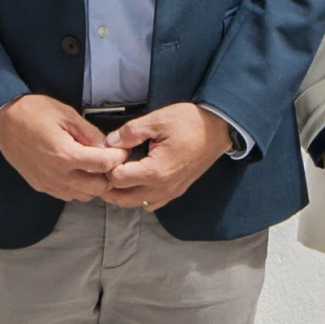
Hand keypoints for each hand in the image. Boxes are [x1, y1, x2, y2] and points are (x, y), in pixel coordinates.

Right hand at [0, 94, 128, 201]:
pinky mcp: (40, 186)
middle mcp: (57, 175)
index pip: (104, 165)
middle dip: (108, 175)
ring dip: (93, 184)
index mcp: (65, 155)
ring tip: (92, 166)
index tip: (121, 150)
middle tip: (108, 160)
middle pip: (97, 188)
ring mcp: (48, 183)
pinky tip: (76, 171)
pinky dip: (77, 187)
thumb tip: (107, 147)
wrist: (3, 121)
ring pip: (83, 196)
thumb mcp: (66, 114)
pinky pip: (67, 195)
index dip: (118, 157)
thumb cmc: (33, 112)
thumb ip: (90, 133)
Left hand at [103, 106, 229, 209]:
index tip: (111, 153)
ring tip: (119, 172)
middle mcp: (162, 188)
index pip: (117, 179)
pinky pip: (151, 203)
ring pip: (135, 204)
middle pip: (122, 198)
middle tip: (106, 166)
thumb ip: (130, 132)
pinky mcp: (176, 191)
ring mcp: (170, 192)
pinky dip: (139, 196)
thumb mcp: (157, 120)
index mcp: (155, 171)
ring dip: (122, 192)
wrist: (218, 129)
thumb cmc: (190, 122)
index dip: (108, 166)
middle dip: (109, 185)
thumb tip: (109, 142)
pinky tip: (137, 180)